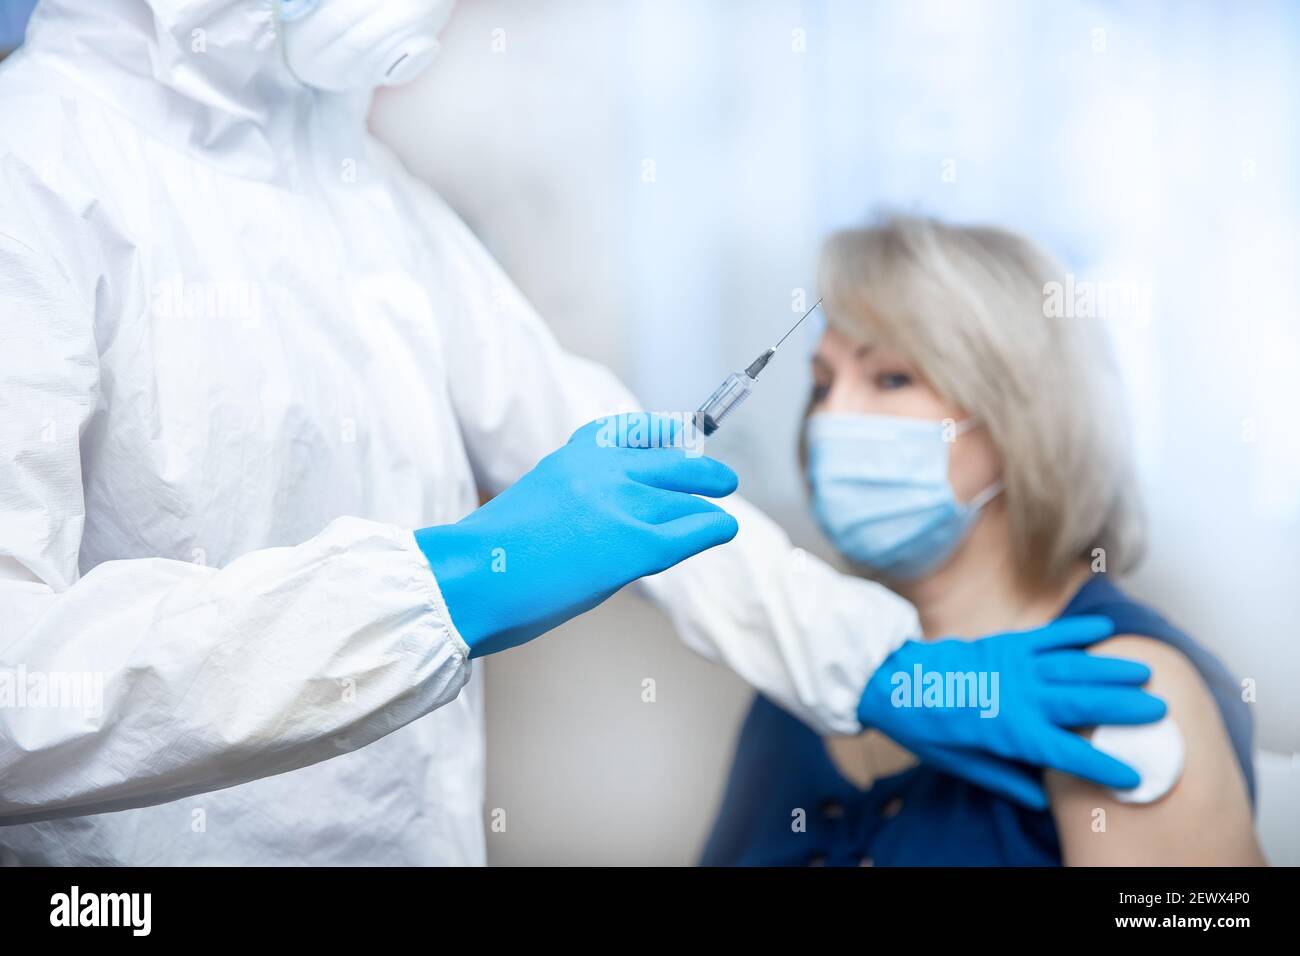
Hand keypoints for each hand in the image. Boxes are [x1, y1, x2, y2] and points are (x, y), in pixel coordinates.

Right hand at [416, 413, 737, 656]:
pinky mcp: (636, 544)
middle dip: (701, 471)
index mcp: (574, 456)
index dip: (663, 436)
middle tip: (722, 478)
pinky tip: (724, 528)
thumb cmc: (493, 556)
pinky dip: (713, 527)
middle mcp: (602, 470)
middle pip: (671, 463)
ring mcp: (622, 505)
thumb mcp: (539, 500)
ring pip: (684, 498)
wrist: (471, 577)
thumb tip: (615, 513)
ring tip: (720, 511)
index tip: (680, 437)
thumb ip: (578, 496)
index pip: (630, 432)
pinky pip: (692, 530)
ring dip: (707, 504)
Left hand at [856, 615, 1166, 808]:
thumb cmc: (926, 728)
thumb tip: (1043, 799)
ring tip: (1145, 674)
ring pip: (1072, 667)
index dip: (1101, 765)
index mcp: (1010, 732)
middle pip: (1081, 703)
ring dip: (1110, 670)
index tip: (1132, 776)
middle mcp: (1019, 696)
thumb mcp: (961, 764)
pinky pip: (1049, 637)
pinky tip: (1106, 631)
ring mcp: (1015, 665)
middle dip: (1122, 707)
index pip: (1066, 753)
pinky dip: (1077, 633)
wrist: (894, 680)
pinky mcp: (1006, 643)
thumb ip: (1005, 780)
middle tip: (1159, 711)